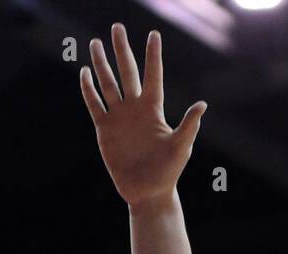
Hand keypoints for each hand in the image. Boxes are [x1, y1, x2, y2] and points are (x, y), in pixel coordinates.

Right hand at [80, 25, 205, 208]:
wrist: (147, 192)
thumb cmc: (168, 171)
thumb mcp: (181, 147)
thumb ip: (189, 125)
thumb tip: (202, 105)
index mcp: (154, 109)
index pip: (153, 76)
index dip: (153, 56)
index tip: (153, 34)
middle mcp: (135, 108)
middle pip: (127, 72)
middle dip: (121, 50)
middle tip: (116, 27)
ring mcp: (119, 117)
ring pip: (108, 84)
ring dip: (101, 64)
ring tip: (95, 43)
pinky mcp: (105, 129)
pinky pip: (95, 105)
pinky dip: (89, 90)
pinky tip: (84, 72)